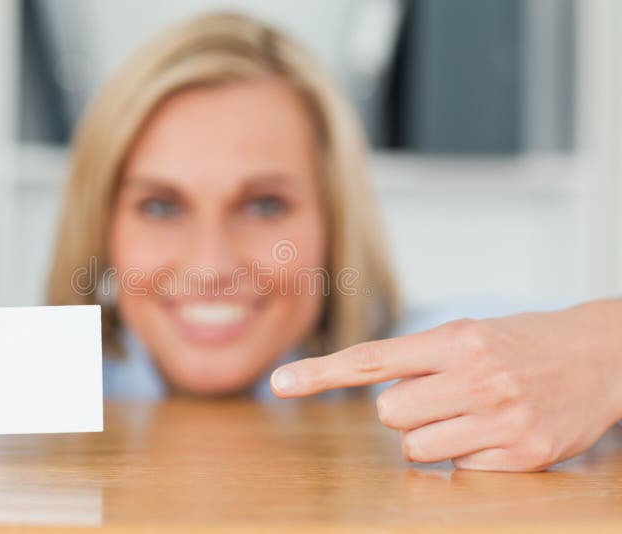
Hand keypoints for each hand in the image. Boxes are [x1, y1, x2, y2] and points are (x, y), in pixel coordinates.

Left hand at [270, 300, 621, 470]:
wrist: (599, 355)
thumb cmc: (519, 343)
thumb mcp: (468, 333)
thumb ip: (418, 359)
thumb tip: (371, 392)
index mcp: (455, 339)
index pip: (372, 358)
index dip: (321, 373)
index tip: (279, 382)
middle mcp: (476, 376)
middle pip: (388, 413)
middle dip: (405, 409)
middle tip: (442, 395)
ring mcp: (501, 417)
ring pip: (416, 447)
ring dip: (431, 436)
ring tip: (468, 414)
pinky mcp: (524, 455)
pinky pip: (458, 468)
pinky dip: (467, 455)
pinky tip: (496, 432)